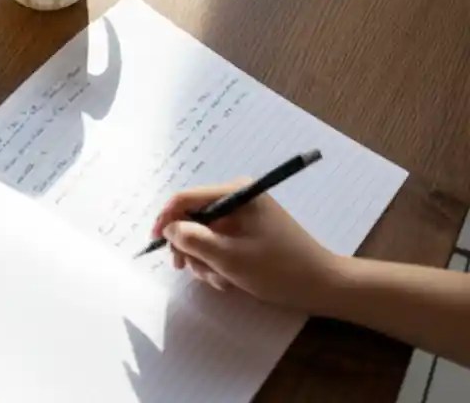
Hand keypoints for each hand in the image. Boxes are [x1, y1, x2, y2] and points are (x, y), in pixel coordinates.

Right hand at [152, 179, 340, 309]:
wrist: (323, 285)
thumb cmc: (277, 269)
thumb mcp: (229, 257)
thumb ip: (192, 239)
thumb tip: (168, 228)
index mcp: (236, 193)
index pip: (186, 197)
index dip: (165, 219)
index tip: (155, 244)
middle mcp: (239, 197)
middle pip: (194, 217)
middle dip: (190, 246)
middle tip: (189, 270)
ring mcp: (245, 215)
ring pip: (205, 234)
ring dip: (205, 259)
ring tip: (218, 280)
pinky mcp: (250, 231)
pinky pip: (221, 242)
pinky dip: (218, 261)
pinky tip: (228, 279)